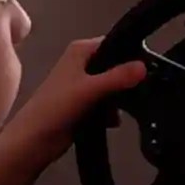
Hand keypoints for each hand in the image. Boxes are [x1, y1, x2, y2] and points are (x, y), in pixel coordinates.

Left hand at [0, 37, 145, 174]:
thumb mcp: (89, 90)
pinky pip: (108, 103)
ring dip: (122, 98)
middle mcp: (82, 63)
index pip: (114, 42)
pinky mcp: (85, 104)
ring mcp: (83, 85)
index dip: (132, 52)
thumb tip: (145, 66)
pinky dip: (113, 111)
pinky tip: (115, 121)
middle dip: (129, 79)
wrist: (33, 142)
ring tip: (132, 108)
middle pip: (116, 65)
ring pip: (114, 86)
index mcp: (80, 51)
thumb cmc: (55, 108)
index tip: (151, 65)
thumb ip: (117, 77)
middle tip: (147, 90)